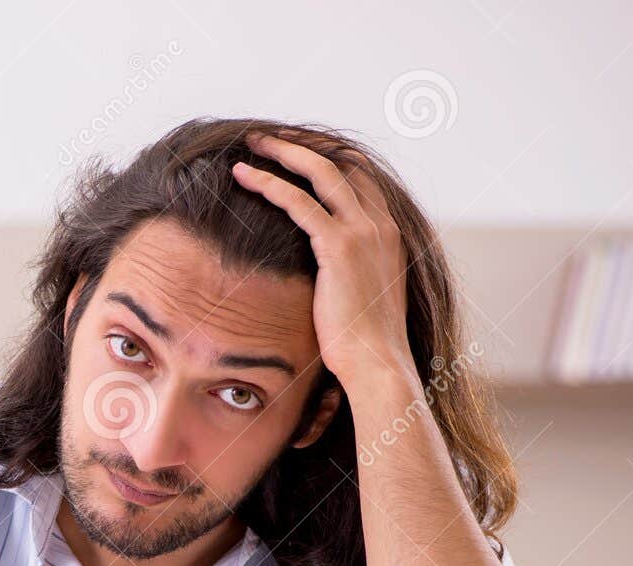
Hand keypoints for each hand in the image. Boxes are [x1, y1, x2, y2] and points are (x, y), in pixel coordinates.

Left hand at [232, 132, 418, 389]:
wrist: (378, 361)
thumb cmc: (366, 341)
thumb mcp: (365, 295)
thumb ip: (353, 271)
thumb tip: (331, 274)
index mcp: (389, 232)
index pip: (359, 177)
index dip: (327, 158)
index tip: (296, 151)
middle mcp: (380, 223)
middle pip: (341, 163)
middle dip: (303, 144)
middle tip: (269, 137)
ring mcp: (362, 232)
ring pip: (320, 171)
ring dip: (282, 152)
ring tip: (251, 144)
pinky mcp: (338, 246)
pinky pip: (299, 202)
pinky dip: (269, 183)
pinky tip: (243, 176)